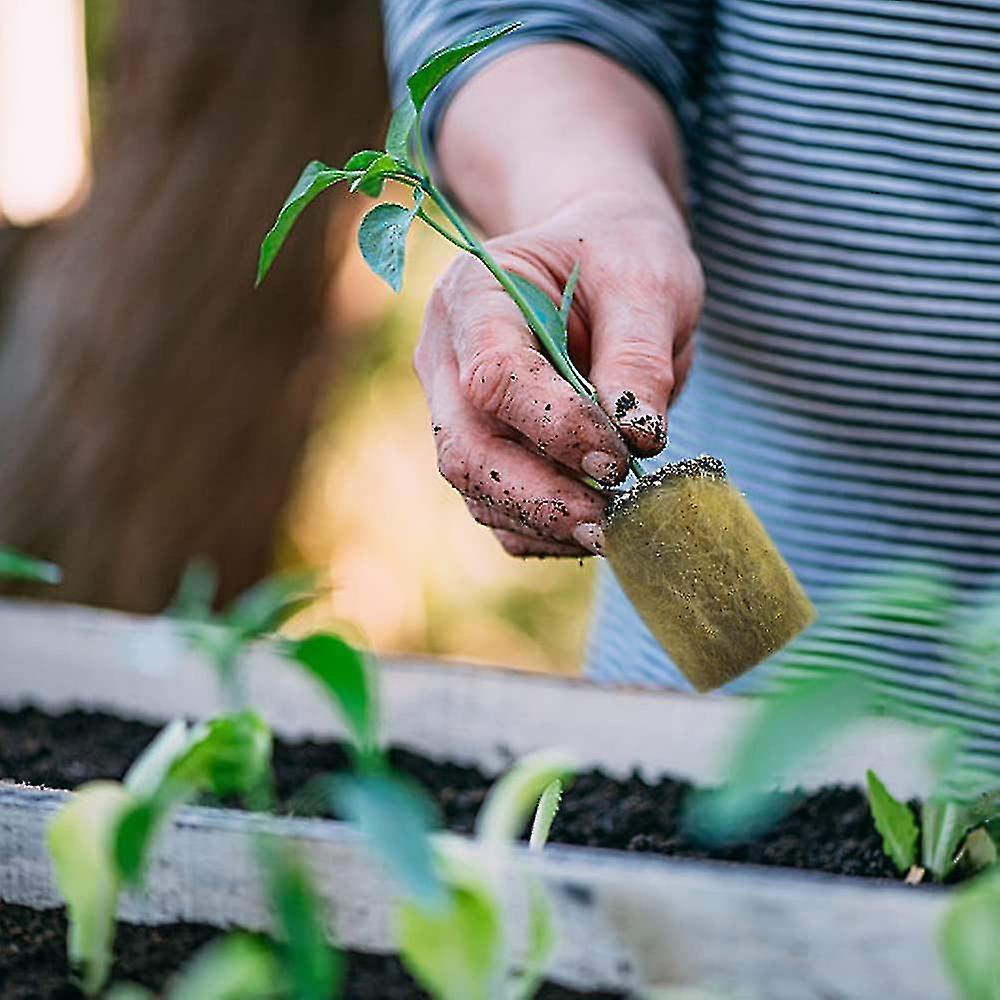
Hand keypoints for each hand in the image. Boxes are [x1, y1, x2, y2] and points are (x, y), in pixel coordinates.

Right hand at [414, 188, 702, 556]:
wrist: (600, 260)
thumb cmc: (621, 255)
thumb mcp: (648, 281)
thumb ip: (639, 356)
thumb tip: (637, 440)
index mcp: (474, 295)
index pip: (493, 377)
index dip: (555, 426)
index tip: (622, 457)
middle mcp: (447, 357)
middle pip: (467, 448)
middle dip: (540, 497)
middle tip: (613, 522)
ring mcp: (456, 409)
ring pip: (477, 488)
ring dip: (544, 521)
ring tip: (616, 529)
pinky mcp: (482, 447)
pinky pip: (497, 507)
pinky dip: (543, 531)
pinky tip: (595, 526)